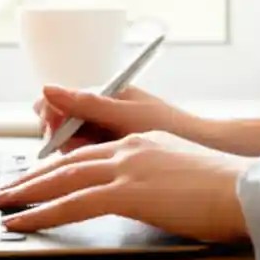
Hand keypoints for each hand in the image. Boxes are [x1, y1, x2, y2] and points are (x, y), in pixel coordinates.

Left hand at [0, 131, 253, 242]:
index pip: (89, 151)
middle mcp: (130, 147)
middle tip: (4, 188)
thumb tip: (152, 194)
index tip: (35, 174)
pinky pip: (72, 202)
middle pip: (68, 159)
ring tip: (0, 203)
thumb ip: (158, 177)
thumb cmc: (227, 190)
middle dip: (31, 176)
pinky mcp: (127, 191)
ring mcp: (127, 167)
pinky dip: (41, 212)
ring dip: (25, 192)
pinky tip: (21, 221)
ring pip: (62, 178)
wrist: (247, 189)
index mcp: (144, 141)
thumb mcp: (184, 173)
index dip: (57, 163)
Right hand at [34, 84, 203, 153]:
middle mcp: (104, 111)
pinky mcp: (116, 154)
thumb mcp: (127, 117)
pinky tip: (99, 171)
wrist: (211, 152)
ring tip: (93, 159)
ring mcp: (109, 132)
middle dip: (60, 137)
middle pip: (61, 123)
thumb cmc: (173, 128)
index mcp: (107, 94)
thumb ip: (87, 104)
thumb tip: (47, 88)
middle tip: (72, 149)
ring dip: (73, 152)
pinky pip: (88, 157)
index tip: (53, 131)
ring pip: (71, 144)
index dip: (51, 116)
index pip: (60, 99)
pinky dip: (88, 163)